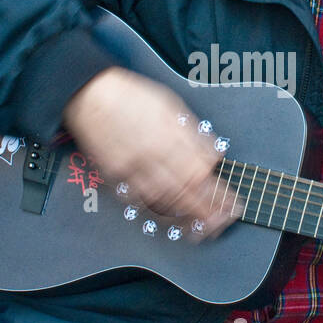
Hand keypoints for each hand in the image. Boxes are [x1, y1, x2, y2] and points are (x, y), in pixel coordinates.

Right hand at [61, 67, 239, 236]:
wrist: (91, 93)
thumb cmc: (130, 95)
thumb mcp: (171, 104)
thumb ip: (193, 132)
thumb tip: (215, 152)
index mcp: (169, 135)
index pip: (201, 172)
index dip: (218, 192)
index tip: (231, 204)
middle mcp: (152, 153)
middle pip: (185, 190)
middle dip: (206, 212)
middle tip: (220, 224)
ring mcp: (131, 166)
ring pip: (162, 199)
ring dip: (183, 217)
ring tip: (199, 228)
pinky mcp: (113, 174)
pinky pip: (136, 198)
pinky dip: (154, 210)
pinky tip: (166, 218)